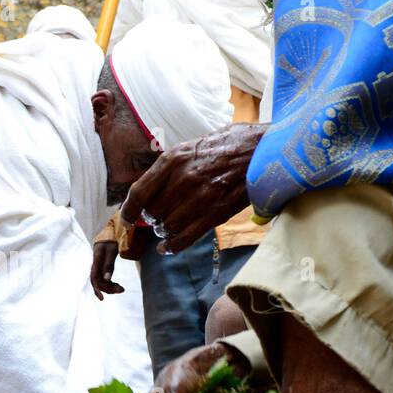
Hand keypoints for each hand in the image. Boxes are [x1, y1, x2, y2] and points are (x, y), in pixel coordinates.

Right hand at [90, 240, 123, 298]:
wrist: (107, 236)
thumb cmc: (109, 242)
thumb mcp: (111, 252)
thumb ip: (109, 265)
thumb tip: (107, 280)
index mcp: (96, 262)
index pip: (95, 278)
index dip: (97, 289)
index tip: (102, 298)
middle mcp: (95, 267)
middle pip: (99, 282)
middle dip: (109, 289)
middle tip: (122, 290)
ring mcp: (98, 268)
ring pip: (101, 282)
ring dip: (110, 287)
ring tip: (121, 289)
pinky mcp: (102, 269)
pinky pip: (104, 279)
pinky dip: (110, 284)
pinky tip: (117, 286)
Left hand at [121, 123, 265, 253]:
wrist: (265, 148)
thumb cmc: (228, 144)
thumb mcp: (192, 146)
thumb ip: (170, 167)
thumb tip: (151, 188)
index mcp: (173, 159)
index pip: (139, 192)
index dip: (128, 210)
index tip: (126, 218)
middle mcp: (183, 179)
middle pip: (153, 212)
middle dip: (152, 219)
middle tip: (156, 218)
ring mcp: (200, 197)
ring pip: (168, 226)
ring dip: (164, 231)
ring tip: (167, 227)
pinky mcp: (217, 213)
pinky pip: (186, 237)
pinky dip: (173, 246)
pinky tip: (167, 248)